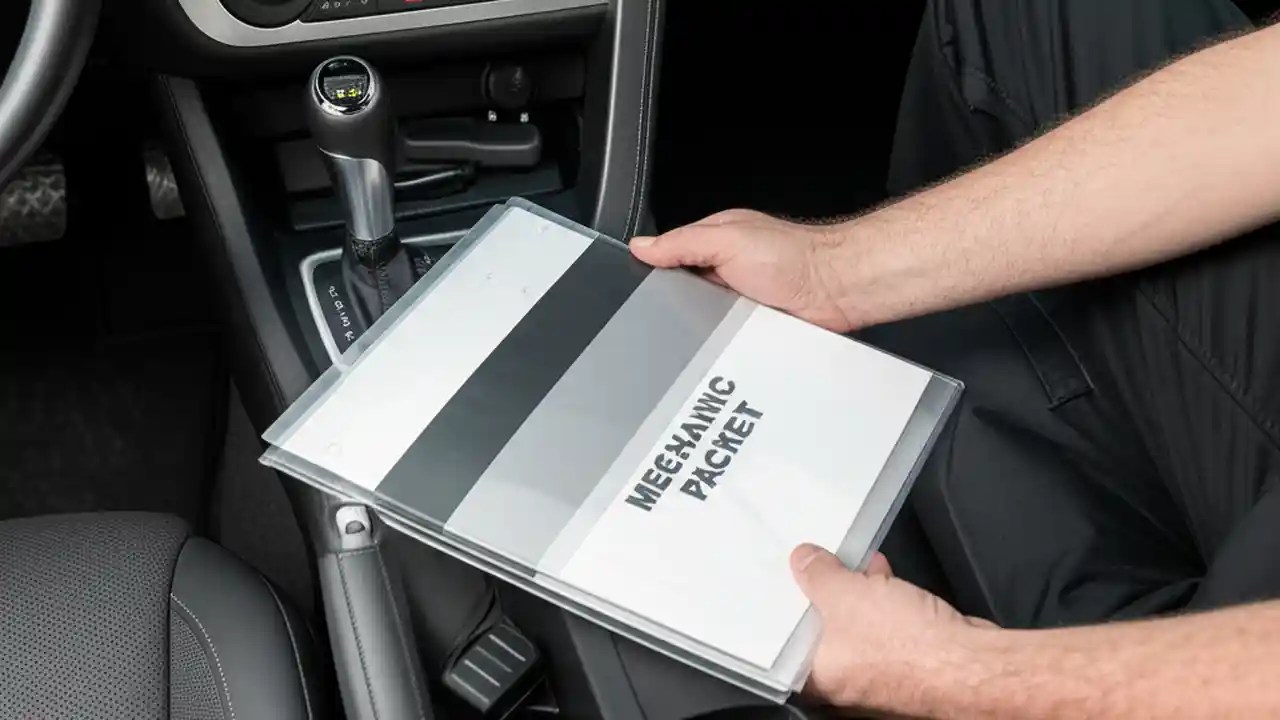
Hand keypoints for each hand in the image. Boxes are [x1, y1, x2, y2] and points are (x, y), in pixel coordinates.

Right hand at [630, 209, 856, 331]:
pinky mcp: (751, 330)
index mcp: (714, 244)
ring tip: (699, 334)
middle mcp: (725, 272)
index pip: (669, 260)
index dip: (653, 274)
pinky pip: (724, 341)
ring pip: (702, 323)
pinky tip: (720, 347)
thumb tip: (642, 247)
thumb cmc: (793, 256)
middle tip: (672, 319)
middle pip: (682, 296)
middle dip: (676, 309)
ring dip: (701, 330)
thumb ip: (683, 243)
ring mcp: (738, 303)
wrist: (836, 289)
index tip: (638, 291)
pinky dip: (722, 345)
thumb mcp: (727, 239)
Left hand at [790, 544, 995, 715]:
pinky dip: (880, 599)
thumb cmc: (902, 644)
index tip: (778, 587)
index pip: (785, 648)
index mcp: (819, 679)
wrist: (969, 663)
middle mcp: (846, 683)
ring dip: (854, 593)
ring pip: (856, 626)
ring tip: (849, 561)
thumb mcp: (843, 594)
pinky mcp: (910, 660)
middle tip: (811, 566)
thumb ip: (817, 575)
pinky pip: (884, 625)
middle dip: (819, 597)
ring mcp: (880, 674)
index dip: (782, 614)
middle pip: (821, 633)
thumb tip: (802, 561)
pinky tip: (880, 571)